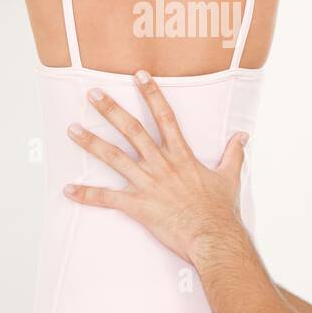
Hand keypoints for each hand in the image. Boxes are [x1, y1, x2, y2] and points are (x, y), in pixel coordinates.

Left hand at [62, 71, 248, 264]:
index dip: (151, 94)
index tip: (138, 76)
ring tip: (72, 129)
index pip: (165, 116)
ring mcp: (148, 184)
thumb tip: (243, 136)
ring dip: (91, 143)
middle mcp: (161, 164)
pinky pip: (108, 199)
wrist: (213, 237)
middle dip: (111, 110)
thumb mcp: (230, 177)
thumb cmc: (221, 210)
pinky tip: (68, 190)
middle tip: (92, 94)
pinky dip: (87, 195)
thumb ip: (234, 154)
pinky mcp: (138, 206)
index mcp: (181, 155)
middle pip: (132, 130)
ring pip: (114, 158)